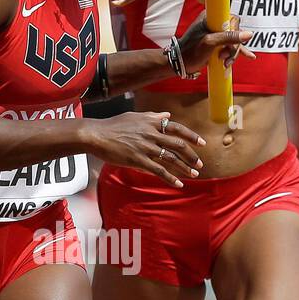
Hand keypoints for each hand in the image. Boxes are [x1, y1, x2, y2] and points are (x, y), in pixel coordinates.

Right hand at [87, 111, 205, 186]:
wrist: (96, 134)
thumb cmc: (114, 125)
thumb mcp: (135, 116)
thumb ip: (153, 116)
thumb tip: (168, 115)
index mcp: (152, 123)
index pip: (177, 128)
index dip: (191, 136)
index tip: (202, 143)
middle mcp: (151, 134)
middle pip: (178, 145)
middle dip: (192, 156)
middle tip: (200, 164)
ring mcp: (145, 147)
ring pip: (171, 158)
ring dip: (184, 167)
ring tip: (194, 174)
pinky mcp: (138, 160)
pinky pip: (158, 170)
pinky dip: (170, 178)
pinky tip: (179, 184)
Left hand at [177, 13, 254, 74]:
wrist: (180, 64)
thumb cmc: (190, 51)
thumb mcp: (210, 43)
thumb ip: (228, 37)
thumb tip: (248, 35)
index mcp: (211, 17)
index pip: (232, 18)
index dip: (234, 31)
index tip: (229, 41)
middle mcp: (215, 23)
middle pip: (235, 31)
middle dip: (233, 46)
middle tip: (224, 55)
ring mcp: (217, 34)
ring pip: (234, 41)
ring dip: (233, 53)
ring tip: (225, 62)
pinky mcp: (218, 43)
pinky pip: (232, 46)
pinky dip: (238, 52)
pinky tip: (249, 56)